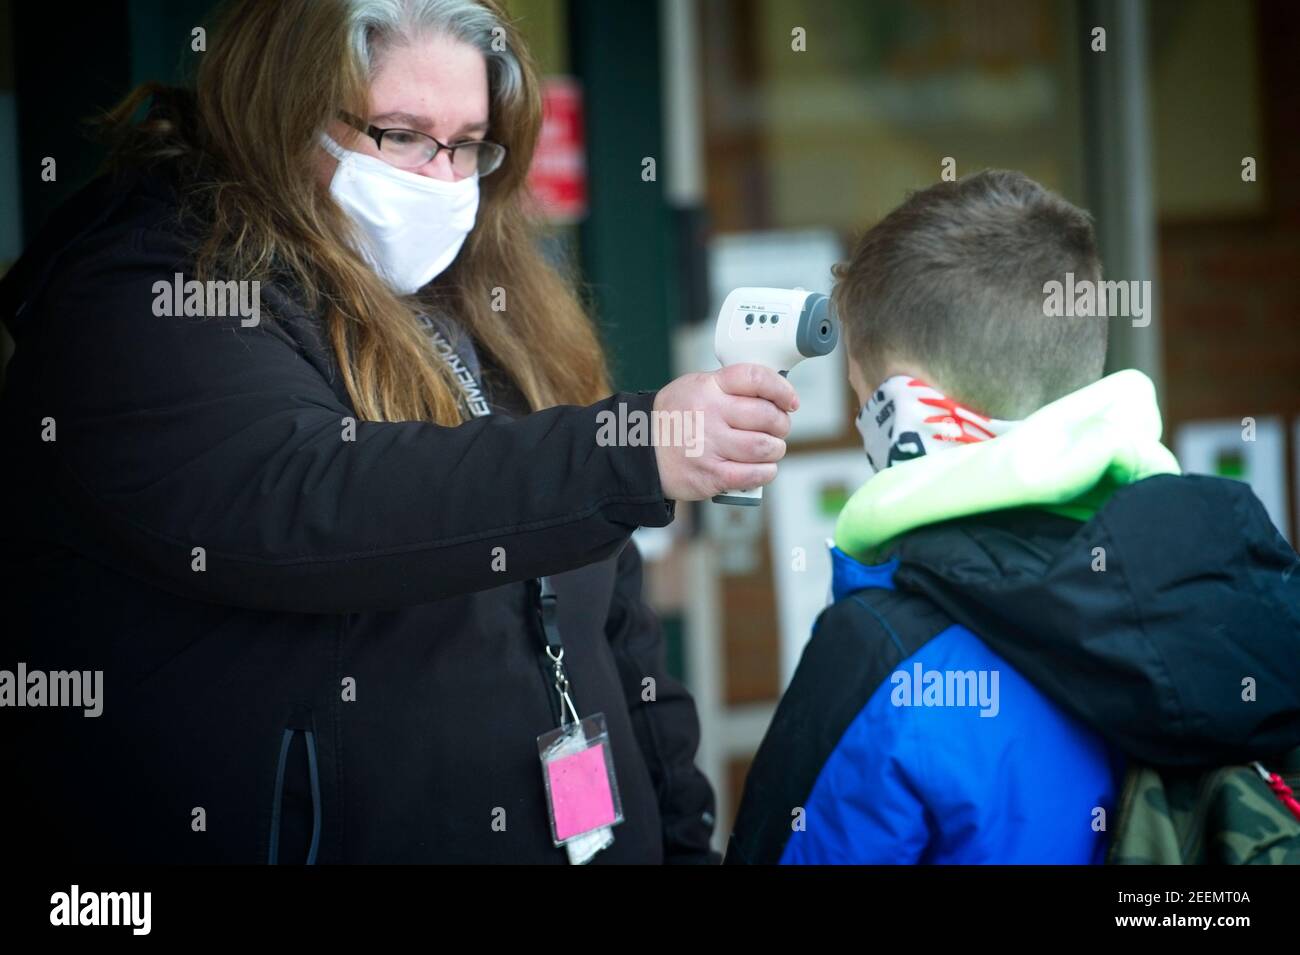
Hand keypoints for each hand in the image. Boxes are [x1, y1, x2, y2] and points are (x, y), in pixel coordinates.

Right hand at [652, 363, 797, 501]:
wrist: (639, 450)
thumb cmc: (673, 419)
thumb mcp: (695, 387)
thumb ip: (729, 388)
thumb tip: (771, 395)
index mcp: (708, 387)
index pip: (756, 378)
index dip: (781, 389)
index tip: (791, 401)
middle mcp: (709, 414)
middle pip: (767, 415)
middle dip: (782, 424)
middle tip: (778, 428)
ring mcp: (710, 445)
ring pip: (764, 447)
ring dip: (776, 449)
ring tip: (769, 449)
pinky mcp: (711, 475)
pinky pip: (753, 474)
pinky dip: (765, 472)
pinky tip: (763, 469)